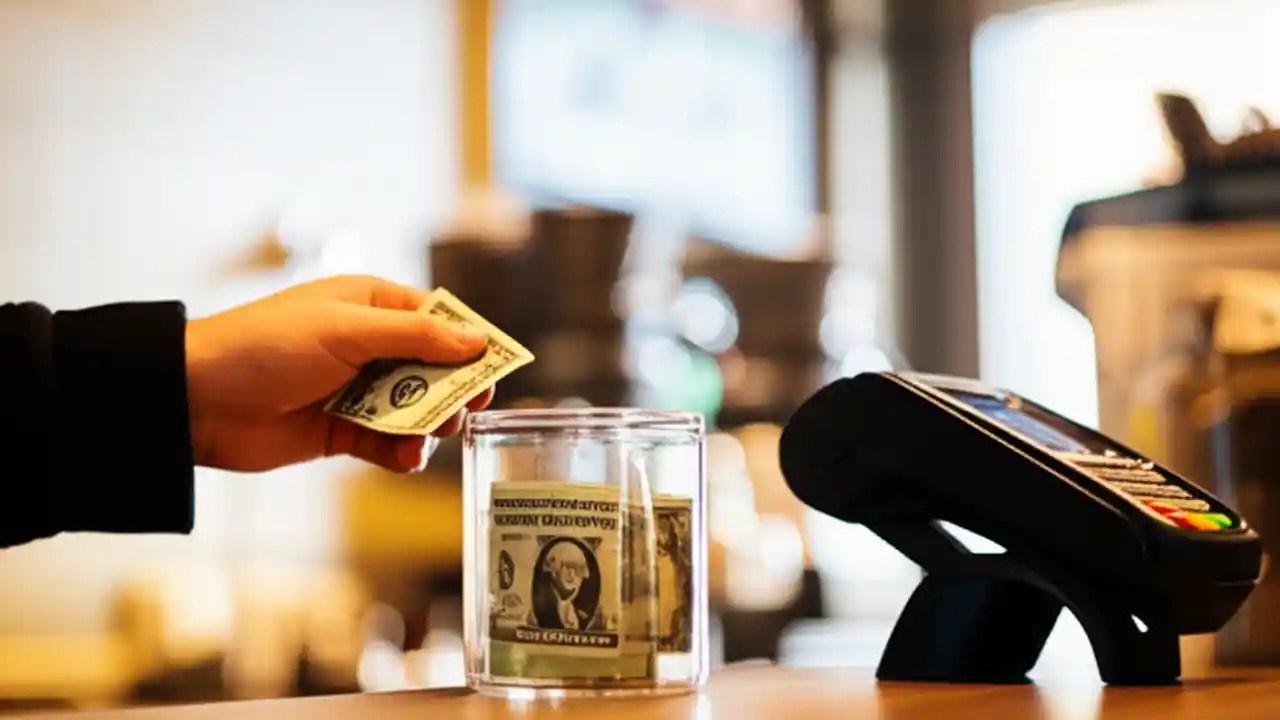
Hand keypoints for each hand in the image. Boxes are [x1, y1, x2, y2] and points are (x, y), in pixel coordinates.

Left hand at [184, 274, 494, 472]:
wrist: (197, 399)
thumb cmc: (265, 346)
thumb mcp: (347, 331)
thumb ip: (416, 337)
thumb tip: (477, 341)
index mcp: (371, 305)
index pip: (439, 320)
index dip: (470, 344)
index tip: (493, 370)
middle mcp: (369, 345)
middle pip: (435, 369)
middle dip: (452, 392)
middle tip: (460, 413)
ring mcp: (356, 389)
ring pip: (416, 410)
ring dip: (428, 426)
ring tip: (424, 438)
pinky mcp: (342, 431)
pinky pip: (388, 442)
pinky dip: (402, 452)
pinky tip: (402, 457)